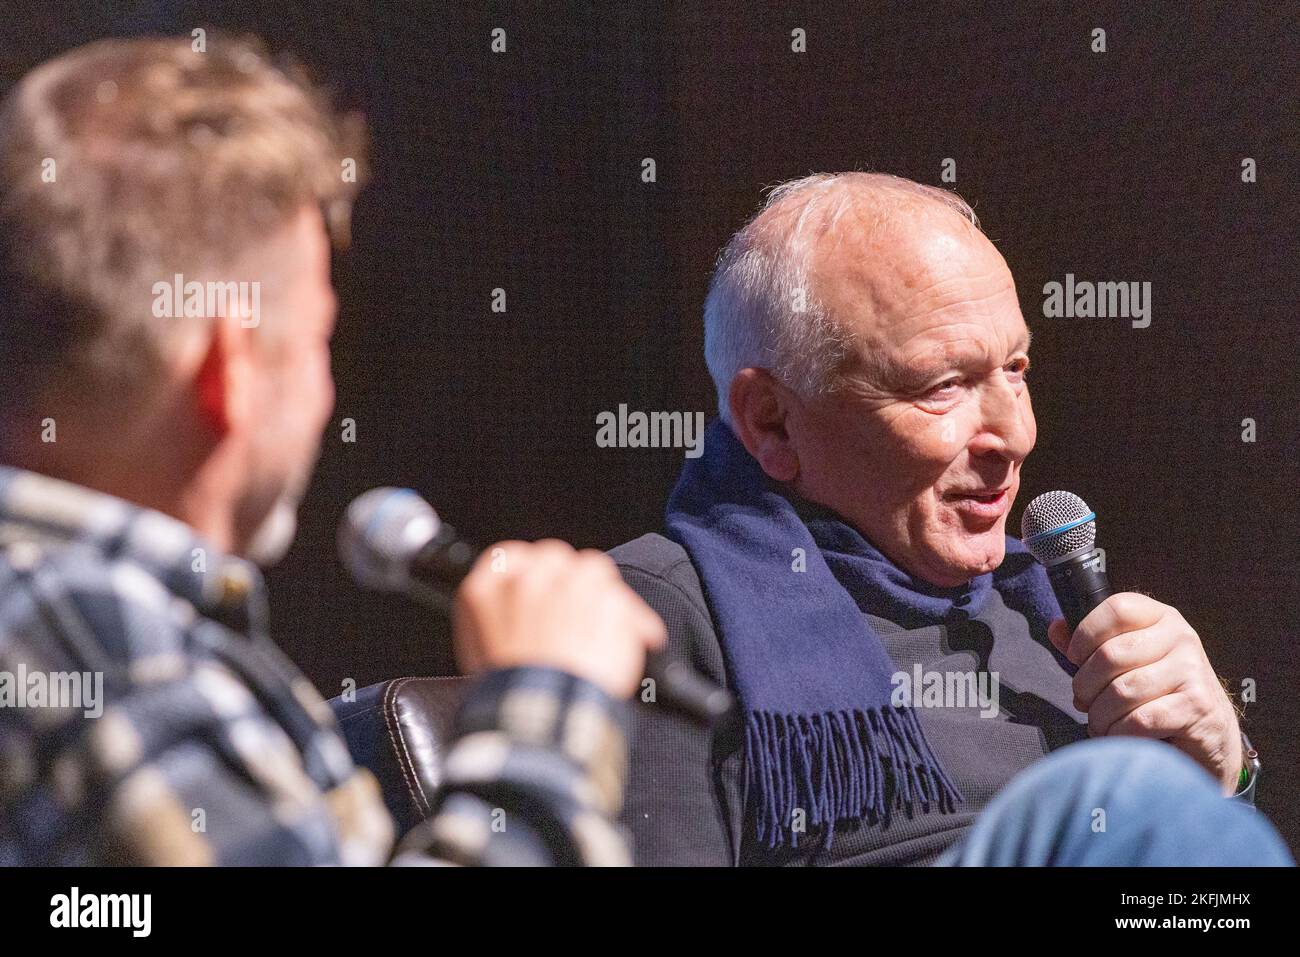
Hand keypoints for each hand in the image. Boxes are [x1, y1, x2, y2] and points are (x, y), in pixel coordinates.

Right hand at [453, 539, 666, 699]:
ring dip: (600, 594)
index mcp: (487, 591)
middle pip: (555, 557)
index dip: (530, 570)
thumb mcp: (478, 652)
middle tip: (573, 617)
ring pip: (592, 569)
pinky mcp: (608, 600)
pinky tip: (639, 641)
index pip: (509, 557)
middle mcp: (528, 581)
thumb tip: (516, 610)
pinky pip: (626, 600)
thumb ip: (497, 616)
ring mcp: (570, 587)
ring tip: (602, 631)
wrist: (539, 720)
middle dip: (567, 582)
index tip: (543, 586)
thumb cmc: (509, 697)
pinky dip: (636, 622)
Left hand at [1048, 592, 1242, 793]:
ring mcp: (1192, 671)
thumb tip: (1056, 627)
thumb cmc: (1157, 693)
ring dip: (1100, 715)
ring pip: (1121, 691)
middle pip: (1109, 655)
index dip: (1085, 634)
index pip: (1116, 608)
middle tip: (1084, 702)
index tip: (1075, 658)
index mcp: (1161, 618)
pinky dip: (1119, 734)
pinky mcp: (1197, 707)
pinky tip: (1121, 736)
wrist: (1210, 733)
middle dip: (1085, 686)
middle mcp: (1181, 637)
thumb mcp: (1126, 662)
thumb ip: (1089, 645)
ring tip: (1102, 723)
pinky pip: (1139, 720)